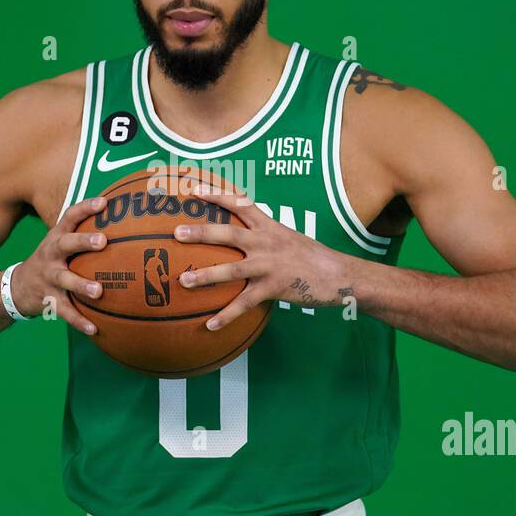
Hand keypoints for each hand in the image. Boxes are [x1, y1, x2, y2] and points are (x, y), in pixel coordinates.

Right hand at [9, 196, 106, 333]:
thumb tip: (124, 222)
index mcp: (57, 237)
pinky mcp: (48, 299)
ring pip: (65, 280)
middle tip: (103, 241)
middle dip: (83, 241)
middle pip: (66, 244)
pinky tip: (94, 329)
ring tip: (99, 291)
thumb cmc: (52, 260)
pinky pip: (65, 311)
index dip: (86, 208)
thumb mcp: (60, 243)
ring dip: (81, 285)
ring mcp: (48, 277)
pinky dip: (79, 321)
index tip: (104, 202)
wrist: (17, 286)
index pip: (70, 217)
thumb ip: (84, 233)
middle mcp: (51, 254)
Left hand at [173, 180, 354, 330]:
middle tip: (176, 232)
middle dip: (201, 232)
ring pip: (231, 269)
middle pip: (228, 233)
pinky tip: (210, 324)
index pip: (240, 203)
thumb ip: (265, 235)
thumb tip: (244, 235)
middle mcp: (266, 242)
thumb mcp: (288, 237)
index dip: (217, 195)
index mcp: (269, 226)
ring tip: (183, 280)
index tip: (194, 190)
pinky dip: (226, 315)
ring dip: (205, 275)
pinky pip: (245, 303)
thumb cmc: (311, 257)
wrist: (339, 274)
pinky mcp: (274, 287)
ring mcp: (269, 265)